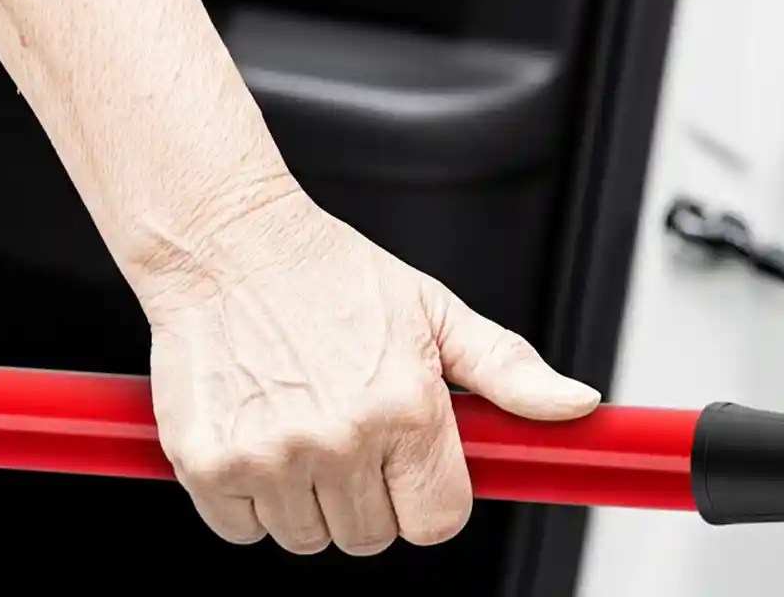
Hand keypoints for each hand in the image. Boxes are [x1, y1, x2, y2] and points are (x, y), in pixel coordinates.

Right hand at [139, 187, 600, 555]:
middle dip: (365, 495)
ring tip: (299, 423)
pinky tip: (257, 433)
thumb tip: (576, 405)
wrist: (228, 244)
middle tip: (346, 429)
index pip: (437, 522)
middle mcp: (340, 438)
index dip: (426, 496)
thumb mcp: (436, 313)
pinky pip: (240, 530)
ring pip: (305, 537)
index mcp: (406, 408)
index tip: (406, 467)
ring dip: (305, 498)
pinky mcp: (206, 464)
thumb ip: (509, 371)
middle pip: (371, 536)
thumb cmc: (333, 276)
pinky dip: (246, 498)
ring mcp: (269, 456)